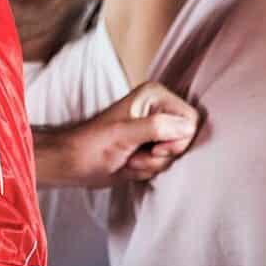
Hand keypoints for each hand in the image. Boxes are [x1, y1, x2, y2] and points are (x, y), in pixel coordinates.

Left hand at [46, 80, 199, 187]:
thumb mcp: (125, 134)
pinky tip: (130, 164)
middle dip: (161, 155)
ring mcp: (156, 129)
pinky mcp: (150, 146)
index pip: (191, 120)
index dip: (177, 139)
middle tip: (138, 153)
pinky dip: (148, 169)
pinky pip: (164, 164)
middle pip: (186, 139)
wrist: (75, 163)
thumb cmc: (94, 145)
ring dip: (151, 164)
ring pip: (175, 155)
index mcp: (156, 96)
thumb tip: (187, 127)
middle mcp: (159, 109)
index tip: (155, 147)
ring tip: (130, 158)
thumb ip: (157, 127)